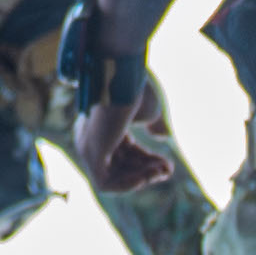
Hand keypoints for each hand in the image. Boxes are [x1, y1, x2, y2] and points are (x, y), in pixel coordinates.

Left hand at [59, 0, 169, 190]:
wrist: (122, 71)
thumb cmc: (134, 85)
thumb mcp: (148, 110)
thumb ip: (153, 125)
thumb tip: (162, 137)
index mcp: (100, 126)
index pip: (122, 153)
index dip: (146, 161)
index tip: (168, 164)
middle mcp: (89, 138)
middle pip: (118, 167)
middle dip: (146, 171)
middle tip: (169, 170)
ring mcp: (87, 146)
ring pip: (112, 178)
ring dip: (141, 179)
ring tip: (164, 171)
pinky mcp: (90, 153)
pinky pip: (105, 183)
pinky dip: (129, 183)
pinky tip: (150, 175)